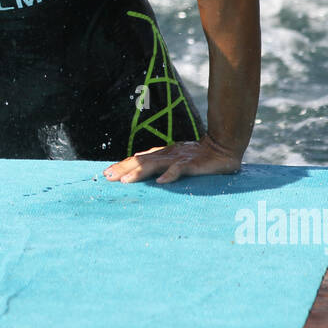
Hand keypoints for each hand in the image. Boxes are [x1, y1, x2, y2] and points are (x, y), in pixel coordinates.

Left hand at [103, 137, 241, 184]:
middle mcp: (166, 154)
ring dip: (139, 172)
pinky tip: (161, 182)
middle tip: (107, 177)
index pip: (137, 159)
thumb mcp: (175, 158)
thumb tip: (138, 160)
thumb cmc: (198, 155)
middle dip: (123, 169)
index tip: (105, 174)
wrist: (222, 146)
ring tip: (125, 181)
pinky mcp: (191, 163)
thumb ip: (158, 160)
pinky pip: (179, 169)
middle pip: (140, 161)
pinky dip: (170, 175)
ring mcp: (178, 158)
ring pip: (154, 164)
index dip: (121, 166)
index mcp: (161, 154)